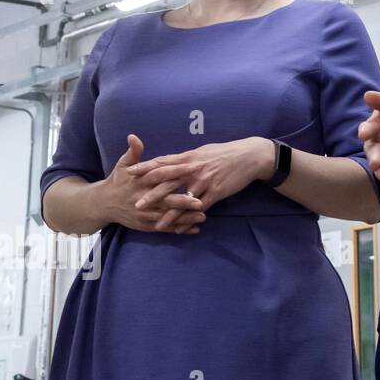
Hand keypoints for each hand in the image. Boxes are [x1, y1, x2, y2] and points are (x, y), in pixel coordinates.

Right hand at [95, 134, 206, 234]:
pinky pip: (163, 228)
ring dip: (185, 218)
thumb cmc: (118, 181)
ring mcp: (144, 214)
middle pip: (165, 200)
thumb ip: (133, 152)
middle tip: (201, 201)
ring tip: (203, 216)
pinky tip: (194, 229)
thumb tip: (133, 136)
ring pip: (166, 217)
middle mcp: (142, 198)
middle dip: (182, 201)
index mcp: (140, 181)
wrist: (103, 204)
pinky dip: (179, 229)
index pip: (161, 174)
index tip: (195, 167)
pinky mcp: (145, 225)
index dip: (177, 170)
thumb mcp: (123, 165)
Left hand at [125, 137, 270, 228]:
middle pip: (168, 182)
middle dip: (152, 194)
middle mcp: (194, 169)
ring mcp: (205, 182)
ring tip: (157, 225)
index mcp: (189, 157)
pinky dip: (189, 219)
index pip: (163, 162)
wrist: (250, 156)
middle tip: (136, 205)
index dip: (145, 167)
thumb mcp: (203, 151)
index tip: (129, 173)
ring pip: (183, 200)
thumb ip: (185, 158)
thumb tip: (170, 160)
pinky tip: (182, 228)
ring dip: (169, 214)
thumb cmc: (225, 152)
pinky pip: (200, 209)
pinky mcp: (216, 192)